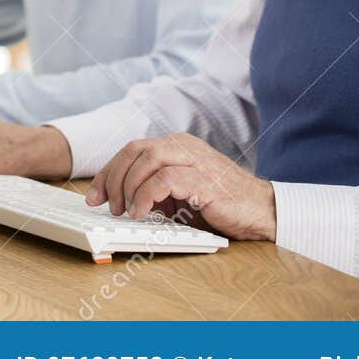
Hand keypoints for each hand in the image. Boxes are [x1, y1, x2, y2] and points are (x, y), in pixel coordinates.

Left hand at [88, 133, 276, 240]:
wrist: (263, 212)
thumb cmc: (221, 204)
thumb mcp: (180, 194)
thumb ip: (154, 189)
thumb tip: (118, 200)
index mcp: (176, 146)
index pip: (131, 150)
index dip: (109, 172)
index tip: (95, 195)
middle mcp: (184, 147)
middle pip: (134, 150)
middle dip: (112, 178)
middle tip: (106, 205)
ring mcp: (196, 160)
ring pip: (147, 159)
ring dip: (128, 187)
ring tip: (125, 211)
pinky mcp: (205, 179)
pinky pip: (165, 179)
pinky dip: (146, 195)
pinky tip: (141, 212)